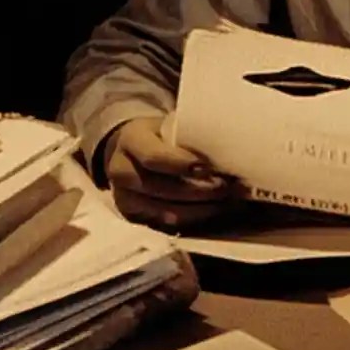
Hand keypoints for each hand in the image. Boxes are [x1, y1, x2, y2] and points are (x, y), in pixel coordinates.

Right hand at [105, 113, 239, 230]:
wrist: (130, 150)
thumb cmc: (159, 135)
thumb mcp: (168, 124)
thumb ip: (189, 135)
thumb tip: (229, 147)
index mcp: (130, 140)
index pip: (153, 157)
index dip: (181, 164)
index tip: (208, 167)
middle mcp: (120, 170)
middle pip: (161, 188)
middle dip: (198, 191)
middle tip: (227, 188)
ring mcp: (123, 197)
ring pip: (164, 211)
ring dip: (200, 209)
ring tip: (227, 203)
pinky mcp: (132, 217)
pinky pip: (164, 225)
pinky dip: (191, 220)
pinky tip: (212, 213)